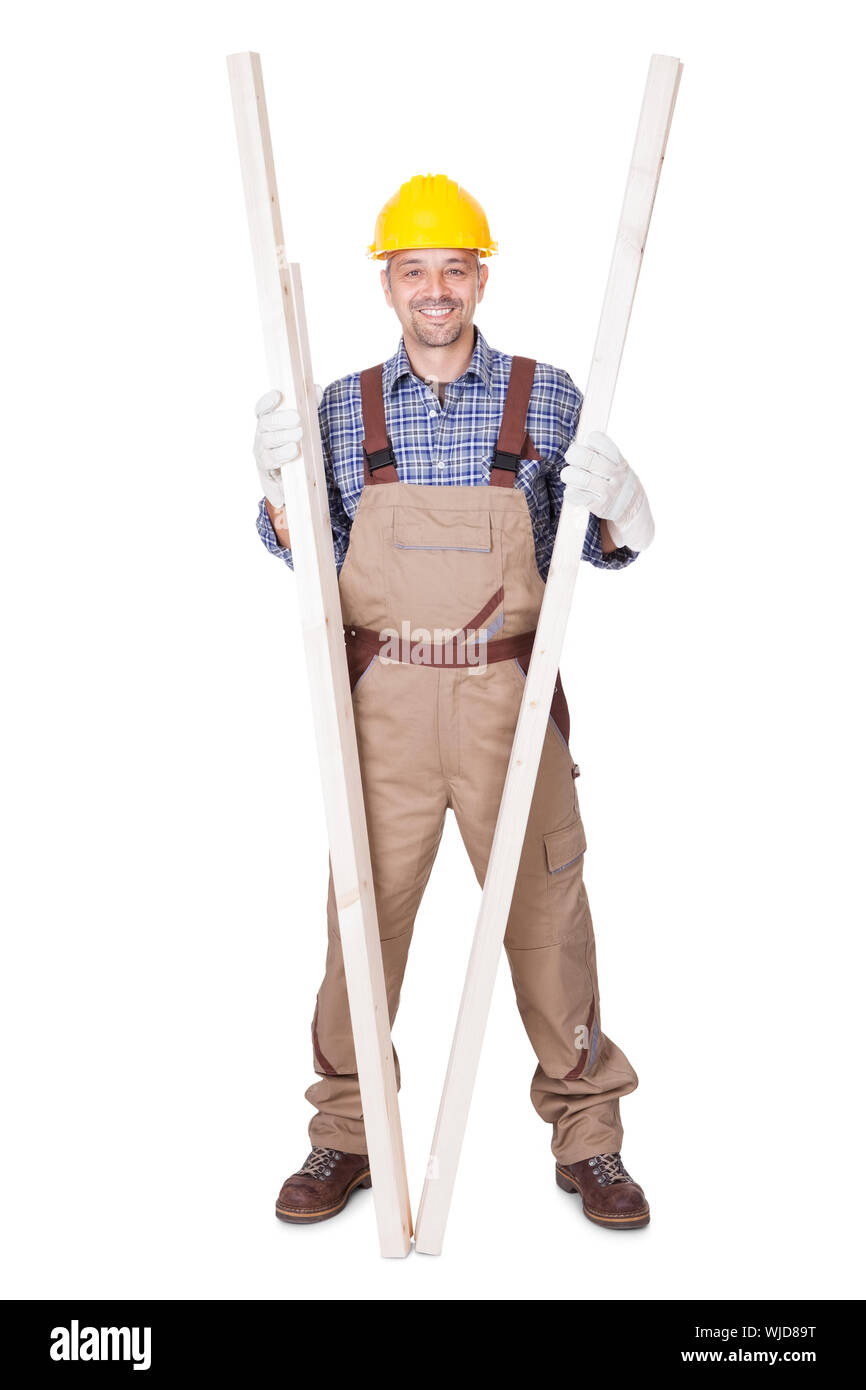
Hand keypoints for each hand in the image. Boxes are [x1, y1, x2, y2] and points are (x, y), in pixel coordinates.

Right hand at [253, 385, 322, 507]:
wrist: (290, 478)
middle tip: (297, 417)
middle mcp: (261, 434)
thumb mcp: (304, 424)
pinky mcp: (266, 467)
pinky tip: (294, 451)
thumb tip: (316, 388)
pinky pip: (271, 460)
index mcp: (267, 421)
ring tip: (300, 433)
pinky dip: (282, 455)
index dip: (268, 401)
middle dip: (280, 419)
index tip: (278, 395)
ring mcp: (262, 451)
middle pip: (265, 423)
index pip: (262, 408)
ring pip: (268, 441)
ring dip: (283, 436)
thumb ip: (310, 405)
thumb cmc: (294, 445)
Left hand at [560, 430, 653, 550]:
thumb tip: (576, 444)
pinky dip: (570, 492)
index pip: (600, 442)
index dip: (590, 441)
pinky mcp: (600, 506)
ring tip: (570, 476)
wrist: (632, 507)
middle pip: (587, 459)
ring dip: (569, 475)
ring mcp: (608, 492)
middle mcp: (616, 475)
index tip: (587, 445)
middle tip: (571, 457)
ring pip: (580, 478)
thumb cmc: (618, 480)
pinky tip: (572, 490)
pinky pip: (577, 496)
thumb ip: (601, 454)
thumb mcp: (618, 464)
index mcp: (619, 461)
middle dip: (573, 455)